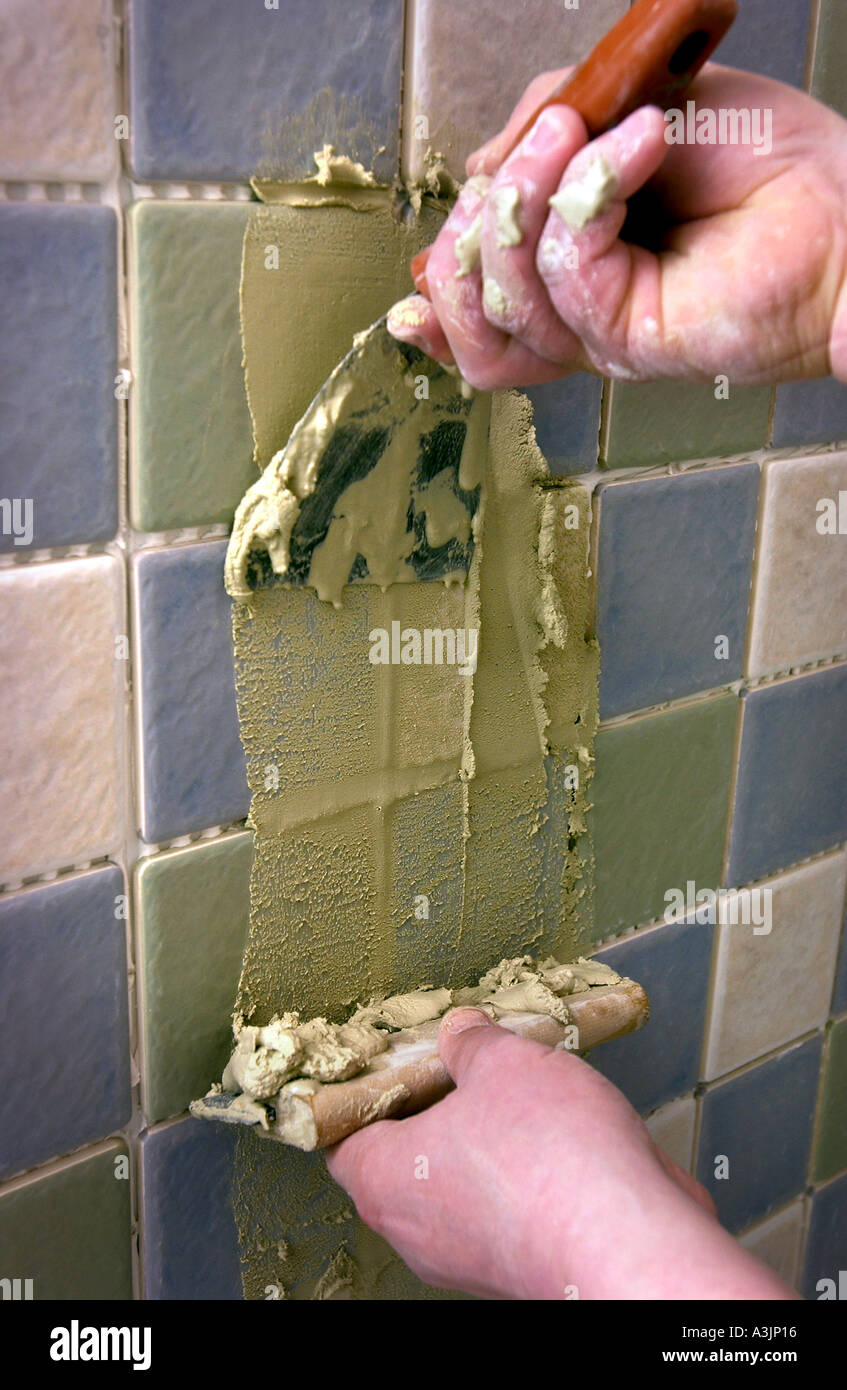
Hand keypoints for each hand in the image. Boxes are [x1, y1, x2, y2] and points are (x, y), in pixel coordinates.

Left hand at [326, 1008, 797, 1299]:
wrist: (632, 1245)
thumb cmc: (552, 1160)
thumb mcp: (505, 1063)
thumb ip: (472, 1043)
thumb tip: (460, 1032)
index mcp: (386, 1179)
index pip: (342, 1138)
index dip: (362, 1095)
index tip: (384, 1063)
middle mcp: (416, 1231)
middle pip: (402, 1161)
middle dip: (434, 1110)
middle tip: (463, 1065)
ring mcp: (467, 1258)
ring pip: (458, 1187)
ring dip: (483, 1145)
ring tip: (522, 1096)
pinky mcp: (517, 1268)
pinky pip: (505, 1212)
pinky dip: (522, 1178)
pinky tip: (558, 1140)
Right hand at [388, 66, 846, 389]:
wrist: (845, 210)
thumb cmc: (769, 160)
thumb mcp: (631, 103)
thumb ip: (549, 127)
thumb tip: (482, 171)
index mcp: (570, 258)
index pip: (474, 282)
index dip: (450, 247)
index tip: (475, 183)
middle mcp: (576, 302)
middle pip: (468, 301)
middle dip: (481, 211)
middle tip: (541, 140)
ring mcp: (597, 326)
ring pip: (500, 293)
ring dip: (526, 192)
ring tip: (577, 131)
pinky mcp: (627, 335)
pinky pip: (565, 269)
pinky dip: (588, 191)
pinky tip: (636, 147)